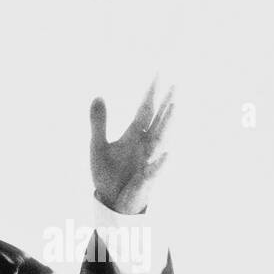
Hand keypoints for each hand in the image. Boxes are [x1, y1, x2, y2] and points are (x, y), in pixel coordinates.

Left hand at [90, 77, 173, 214]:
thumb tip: (98, 95)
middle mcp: (145, 143)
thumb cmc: (109, 173)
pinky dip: (160, 162)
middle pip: (157, 119)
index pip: (145, 108)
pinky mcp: (145, 178)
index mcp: (134, 134)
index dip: (151, 92)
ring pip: (160, 139)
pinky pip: (154, 169)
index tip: (158, 73)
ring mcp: (147, 159)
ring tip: (174, 108)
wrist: (110, 200)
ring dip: (167, 125)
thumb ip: (99, 122)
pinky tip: (166, 153)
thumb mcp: (99, 146)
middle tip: (175, 84)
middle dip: (165, 103)